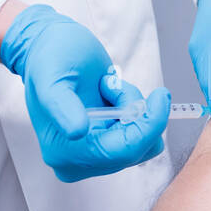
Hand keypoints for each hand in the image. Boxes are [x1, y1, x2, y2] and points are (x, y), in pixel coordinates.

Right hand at [0, 4, 168, 181]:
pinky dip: (134, 111)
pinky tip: (109, 96)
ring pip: (142, 144)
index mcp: (63, 153)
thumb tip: (77, 132)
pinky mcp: (108, 146)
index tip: (160, 96)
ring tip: (106, 88)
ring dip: (134, 109)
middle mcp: (78, 163)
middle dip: (135, 112)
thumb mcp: (51, 76)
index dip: (147, 126)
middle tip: (111, 84)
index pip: (121, 152)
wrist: (51, 47)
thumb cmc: (50, 58)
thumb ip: (61, 105)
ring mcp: (94, 157)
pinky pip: (141, 137)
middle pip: (135, 150)